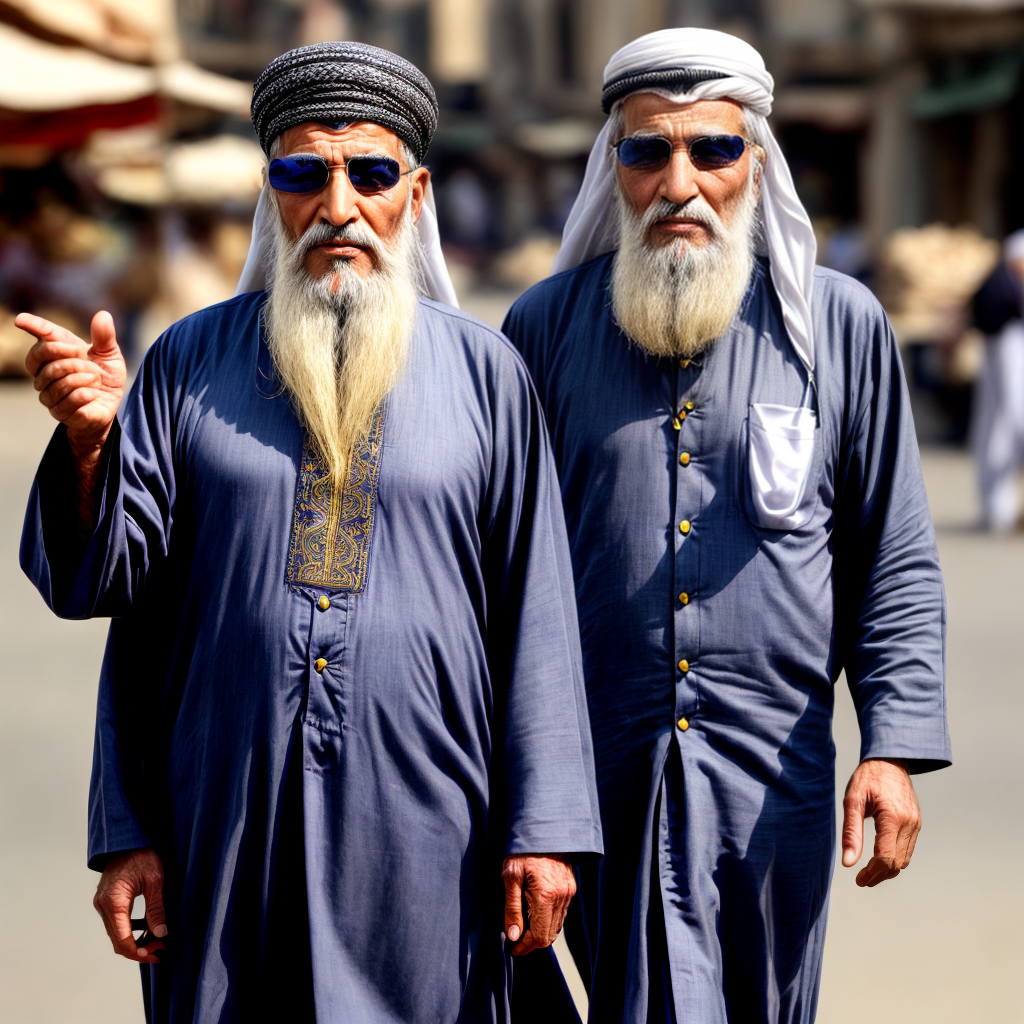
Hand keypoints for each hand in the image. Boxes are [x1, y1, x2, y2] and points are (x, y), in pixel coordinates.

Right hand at [18, 310, 124, 459]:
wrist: (110, 406)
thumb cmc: (106, 378)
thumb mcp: (110, 355)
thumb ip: (104, 337)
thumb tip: (103, 315)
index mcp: (57, 353)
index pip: (42, 336)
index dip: (32, 326)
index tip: (21, 320)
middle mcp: (45, 372)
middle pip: (39, 356)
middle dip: (65, 356)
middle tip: (87, 361)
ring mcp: (49, 392)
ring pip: (55, 379)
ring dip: (81, 377)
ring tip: (95, 379)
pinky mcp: (59, 411)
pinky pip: (68, 399)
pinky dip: (85, 394)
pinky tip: (92, 394)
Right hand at [93, 847, 167, 963]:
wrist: (127, 839)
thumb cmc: (142, 855)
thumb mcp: (155, 881)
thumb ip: (156, 909)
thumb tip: (161, 934)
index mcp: (113, 902)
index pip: (122, 939)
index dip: (139, 952)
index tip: (157, 955)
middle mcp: (103, 906)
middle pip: (118, 940)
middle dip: (139, 949)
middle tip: (160, 951)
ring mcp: (102, 904)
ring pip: (117, 934)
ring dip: (135, 941)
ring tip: (158, 940)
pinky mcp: (106, 902)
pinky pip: (116, 923)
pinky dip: (130, 930)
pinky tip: (147, 928)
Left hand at [502, 854, 575, 955]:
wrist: (543, 828)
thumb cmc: (523, 850)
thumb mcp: (510, 876)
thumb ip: (511, 908)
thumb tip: (513, 936)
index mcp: (546, 895)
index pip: (539, 936)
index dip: (524, 947)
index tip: (511, 949)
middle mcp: (561, 897)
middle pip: (549, 935)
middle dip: (531, 943)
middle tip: (514, 942)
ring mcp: (568, 893)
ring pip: (556, 926)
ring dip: (540, 933)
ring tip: (522, 929)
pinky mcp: (570, 888)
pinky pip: (561, 914)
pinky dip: (548, 921)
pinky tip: (534, 915)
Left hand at [842, 758, 920, 886]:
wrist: (889, 761)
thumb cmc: (868, 778)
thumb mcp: (852, 801)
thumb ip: (851, 832)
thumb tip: (848, 863)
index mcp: (893, 818)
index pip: (886, 857)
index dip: (872, 873)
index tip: (858, 879)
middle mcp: (909, 824)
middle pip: (897, 863)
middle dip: (879, 875)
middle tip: (861, 879)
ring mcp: (916, 824)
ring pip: (904, 859)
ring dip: (888, 870)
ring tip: (868, 872)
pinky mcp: (916, 823)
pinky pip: (907, 849)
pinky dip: (895, 859)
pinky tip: (880, 859)